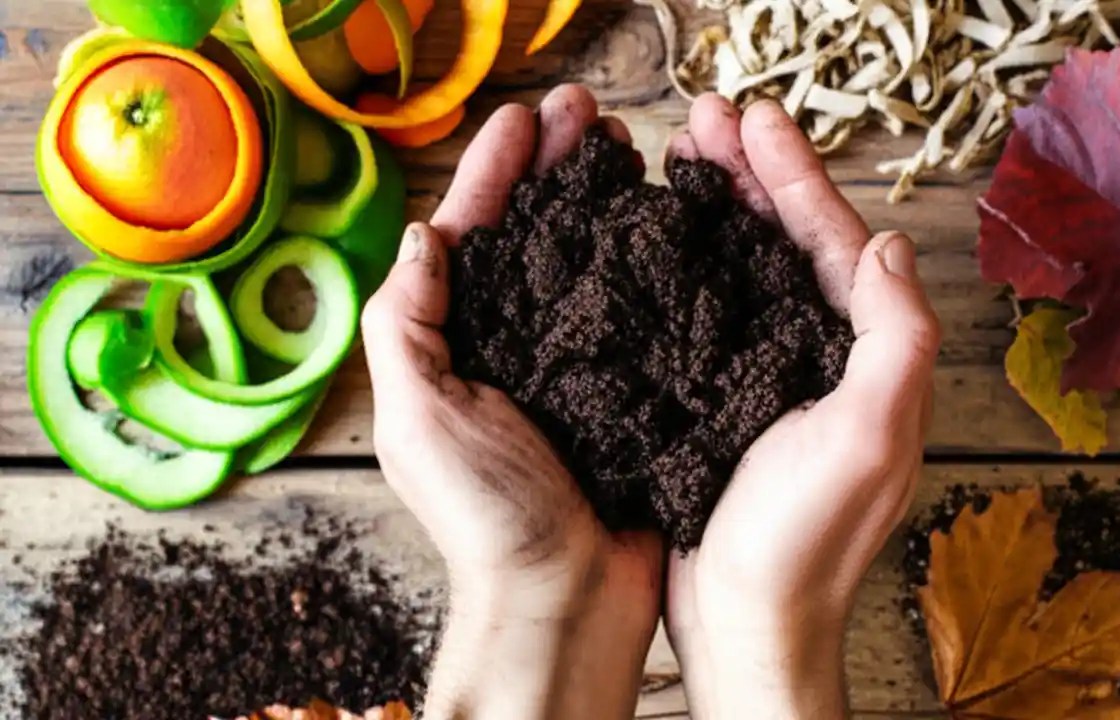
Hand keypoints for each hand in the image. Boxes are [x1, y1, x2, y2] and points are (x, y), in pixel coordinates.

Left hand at [361, 85, 661, 719]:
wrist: (568, 600)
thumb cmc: (487, 519)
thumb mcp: (420, 418)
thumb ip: (406, 322)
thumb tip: (428, 234)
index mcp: (457, 345)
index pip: (473, 235)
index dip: (497, 172)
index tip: (529, 119)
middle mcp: (515, 346)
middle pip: (536, 236)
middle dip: (558, 170)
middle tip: (594, 116)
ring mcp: (577, 365)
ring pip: (591, 263)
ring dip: (606, 203)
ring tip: (633, 152)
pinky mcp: (631, 387)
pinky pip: (641, 312)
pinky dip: (652, 264)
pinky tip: (672, 228)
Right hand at [664, 96, 940, 717]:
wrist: (743, 623)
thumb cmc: (802, 545)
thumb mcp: (868, 440)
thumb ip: (893, 340)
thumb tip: (887, 243)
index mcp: (862, 356)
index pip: (832, 242)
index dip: (796, 175)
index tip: (756, 119)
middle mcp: (821, 356)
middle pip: (788, 242)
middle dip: (752, 175)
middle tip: (705, 119)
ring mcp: (770, 375)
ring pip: (748, 269)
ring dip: (721, 208)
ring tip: (682, 157)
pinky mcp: (723, 397)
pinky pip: (710, 311)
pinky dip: (692, 265)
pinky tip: (664, 239)